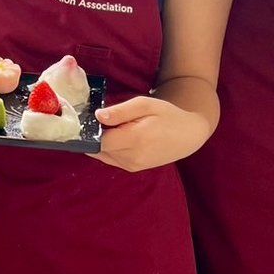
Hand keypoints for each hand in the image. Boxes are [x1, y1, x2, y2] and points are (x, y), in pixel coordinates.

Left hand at [91, 95, 211, 171]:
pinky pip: (110, 158)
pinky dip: (108, 148)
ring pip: (103, 154)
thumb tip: (98, 116)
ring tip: (109, 126)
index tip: (85, 118)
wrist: (188, 135)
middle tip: (95, 119)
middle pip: (99, 148)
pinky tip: (115, 136)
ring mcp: (133, 165)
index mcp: (135, 139)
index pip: (99, 140)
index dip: (89, 130)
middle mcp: (132, 157)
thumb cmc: (167, 115)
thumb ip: (120, 111)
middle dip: (93, 135)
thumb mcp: (145, 105)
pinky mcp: (133, 168)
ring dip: (100, 142)